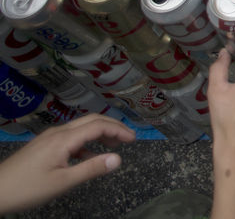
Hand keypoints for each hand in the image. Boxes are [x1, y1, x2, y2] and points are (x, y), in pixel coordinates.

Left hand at [0, 114, 134, 212]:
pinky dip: (85, 142)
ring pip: (80, 128)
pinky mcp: (42, 145)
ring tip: (112, 146)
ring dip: (98, 133)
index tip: (133, 139)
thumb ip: (91, 169)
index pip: (97, 126)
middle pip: (90, 120)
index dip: (118, 130)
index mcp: (63, 139)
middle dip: (111, 126)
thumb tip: (119, 159)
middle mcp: (57, 133)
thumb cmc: (28, 188)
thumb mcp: (63, 182)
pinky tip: (87, 157)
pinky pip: (69, 137)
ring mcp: (48, 138)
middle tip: (127, 138)